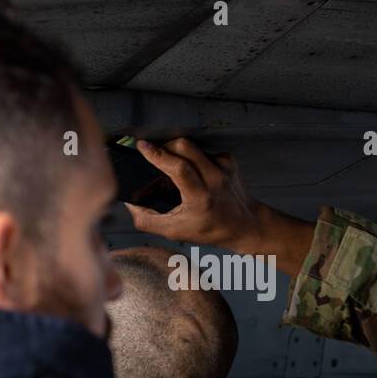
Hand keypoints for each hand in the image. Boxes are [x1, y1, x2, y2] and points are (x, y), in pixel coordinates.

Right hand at [123, 138, 265, 252]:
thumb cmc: (211, 229)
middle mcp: (214, 179)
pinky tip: (196, 174)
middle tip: (156, 156)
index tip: (143, 146)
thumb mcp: (176, 231)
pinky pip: (202, 151)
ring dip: (178, 156)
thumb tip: (131, 205)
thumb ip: (149, 220)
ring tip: (177, 173)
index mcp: (201, 198)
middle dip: (165, 147)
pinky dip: (193, 160)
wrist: (245, 224)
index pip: (178, 168)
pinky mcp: (228, 159)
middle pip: (184, 147)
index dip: (158, 155)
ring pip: (191, 147)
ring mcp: (223, 167)